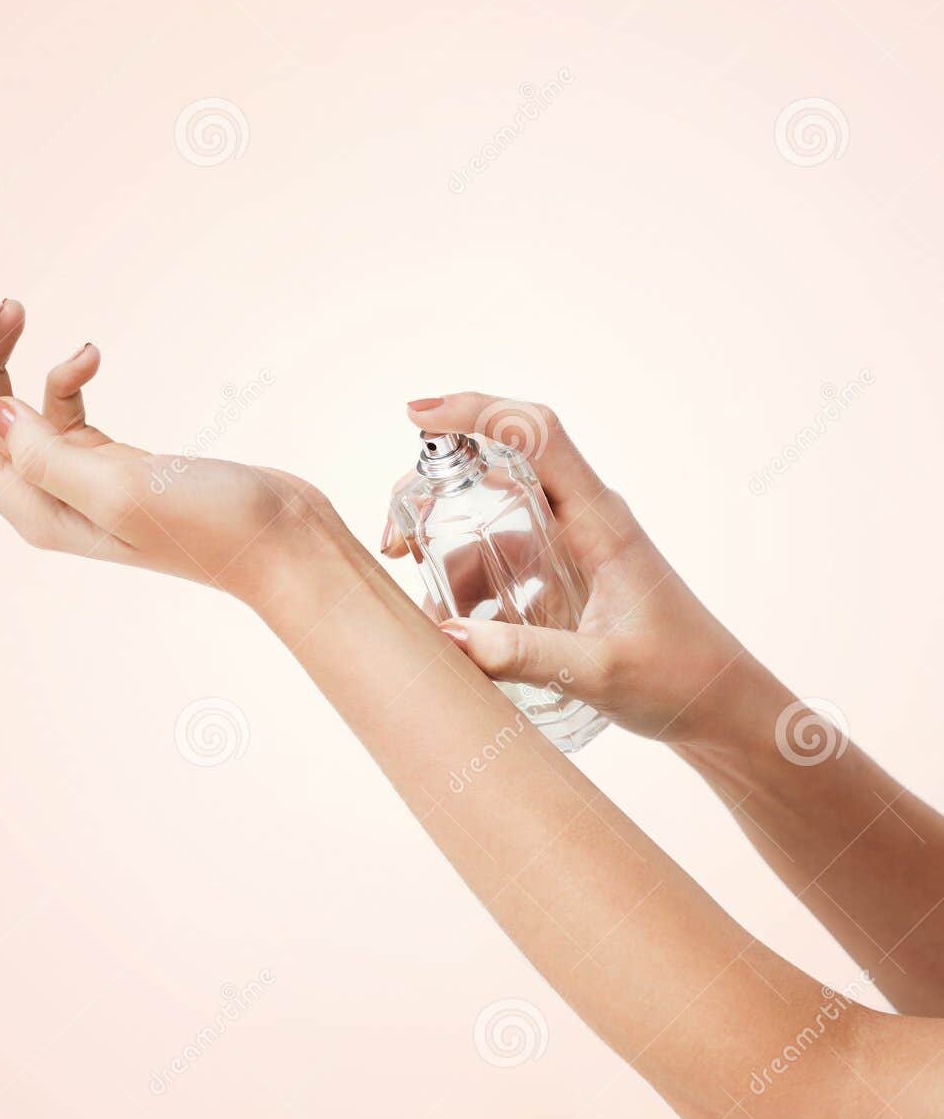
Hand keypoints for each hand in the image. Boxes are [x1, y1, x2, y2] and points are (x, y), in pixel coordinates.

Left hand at [0, 273, 327, 600]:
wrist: (283, 544)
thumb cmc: (213, 527)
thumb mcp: (123, 489)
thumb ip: (48, 454)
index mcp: (33, 506)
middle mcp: (43, 493)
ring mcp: (76, 476)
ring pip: (8, 402)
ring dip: (0, 351)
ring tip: (15, 302)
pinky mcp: (111, 459)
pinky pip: (61, 405)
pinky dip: (64, 371)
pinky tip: (89, 351)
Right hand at [382, 393, 746, 744]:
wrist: (723, 707)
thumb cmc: (680, 678)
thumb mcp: (599, 671)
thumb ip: (524, 657)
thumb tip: (446, 638)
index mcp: (601, 520)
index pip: (536, 434)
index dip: (477, 411)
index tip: (418, 415)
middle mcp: (585, 521)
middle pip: (498, 470)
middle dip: (436, 493)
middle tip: (393, 544)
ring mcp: (575, 549)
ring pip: (493, 526)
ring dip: (449, 557)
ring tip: (425, 612)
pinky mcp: (567, 580)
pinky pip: (504, 565)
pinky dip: (472, 589)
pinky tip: (460, 632)